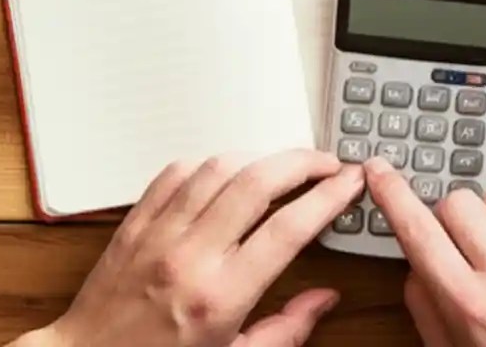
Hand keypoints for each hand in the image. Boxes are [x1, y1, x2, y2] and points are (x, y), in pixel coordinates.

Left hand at [14, 149, 363, 346]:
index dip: (328, 196)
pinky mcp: (134, 223)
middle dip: (302, 161)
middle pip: (258, 182)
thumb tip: (324, 300)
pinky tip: (228, 173)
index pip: (289, 228)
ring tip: (283, 165)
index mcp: (221, 296)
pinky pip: (176, 172)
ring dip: (259, 156)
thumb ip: (285, 330)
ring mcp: (158, 234)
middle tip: (327, 162)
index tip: (351, 182)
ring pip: (217, 167)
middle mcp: (189, 257)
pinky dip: (210, 163)